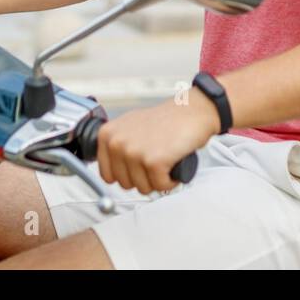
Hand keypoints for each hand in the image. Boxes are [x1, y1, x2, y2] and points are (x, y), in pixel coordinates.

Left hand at [95, 95, 219, 194]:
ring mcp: (134, 152)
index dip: (127, 174)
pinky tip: (173, 163)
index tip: (139, 165)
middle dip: (143, 177)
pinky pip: (160, 186)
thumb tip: (111, 169)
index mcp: (107, 134)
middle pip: (125, 184)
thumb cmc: (166, 120)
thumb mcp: (131, 126)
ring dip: (158, 179)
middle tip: (156, 158)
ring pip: (143, 188)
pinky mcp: (153, 162)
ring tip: (165, 159)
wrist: (192, 111)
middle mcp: (116, 143)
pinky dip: (171, 180)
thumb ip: (117, 145)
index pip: (107, 174)